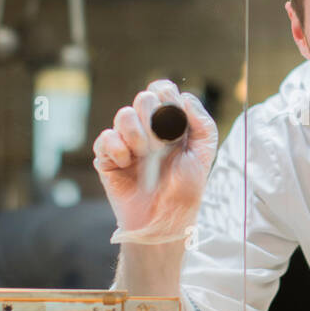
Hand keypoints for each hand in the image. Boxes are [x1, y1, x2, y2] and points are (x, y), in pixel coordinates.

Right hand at [92, 79, 217, 242]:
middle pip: (144, 97)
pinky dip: (118, 148)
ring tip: (145, 155)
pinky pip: (106, 138)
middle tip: (162, 144)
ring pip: (123, 114)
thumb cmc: (186, 189)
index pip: (163, 89)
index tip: (176, 123)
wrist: (165, 220)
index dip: (168, 98)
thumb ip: (202, 123)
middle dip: (155, 119)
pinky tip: (127, 163)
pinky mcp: (108, 157)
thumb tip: (184, 97)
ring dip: (137, 133)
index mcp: (170, 123)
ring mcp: (127, 141)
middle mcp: (147, 128)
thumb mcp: (203, 154)